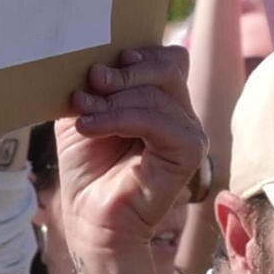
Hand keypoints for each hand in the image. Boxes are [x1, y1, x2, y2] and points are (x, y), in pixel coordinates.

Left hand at [53, 41, 203, 273]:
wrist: (91, 219)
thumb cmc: (88, 169)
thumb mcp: (84, 112)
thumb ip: (93, 85)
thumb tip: (96, 59)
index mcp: (163, 103)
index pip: (168, 60)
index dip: (140, 54)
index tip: (100, 67)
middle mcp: (182, 116)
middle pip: (169, 67)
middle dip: (126, 72)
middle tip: (92, 82)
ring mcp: (190, 135)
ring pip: (160, 93)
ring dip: (115, 99)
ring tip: (83, 112)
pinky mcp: (189, 154)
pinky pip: (159, 122)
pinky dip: (120, 119)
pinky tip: (91, 128)